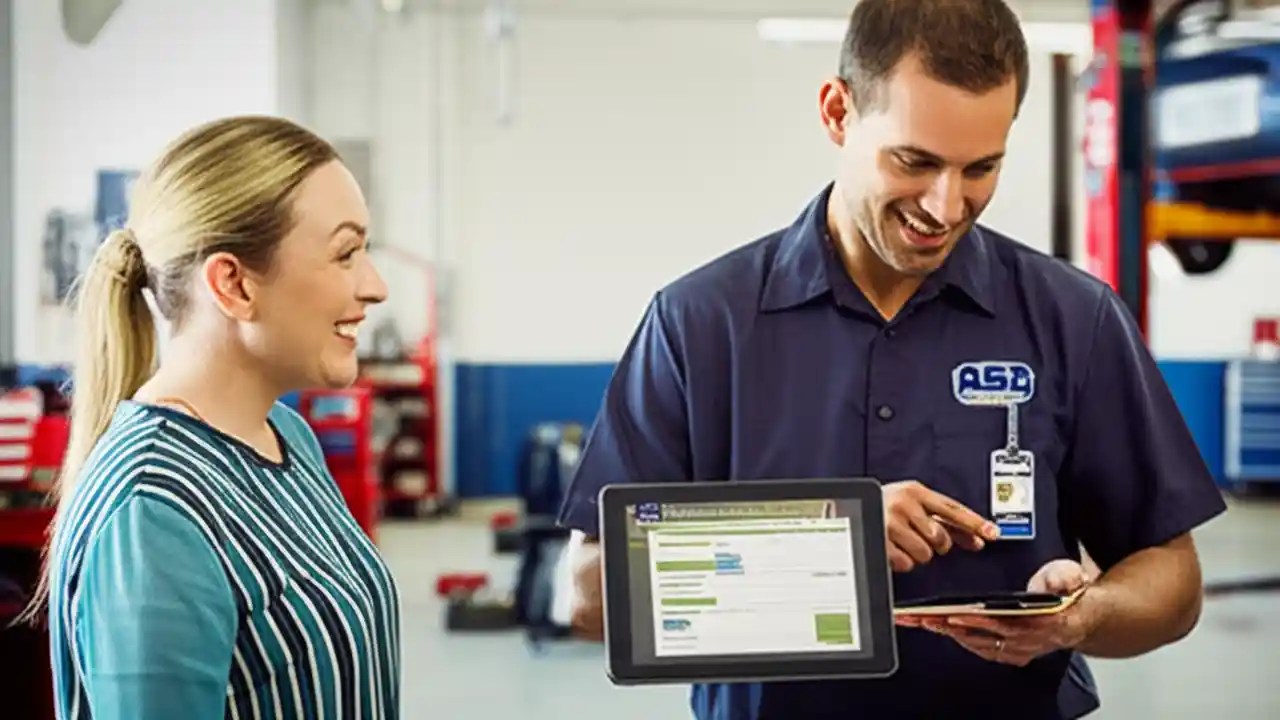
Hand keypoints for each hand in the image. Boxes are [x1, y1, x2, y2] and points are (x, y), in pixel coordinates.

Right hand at [883, 480, 1000, 571]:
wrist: (849, 508)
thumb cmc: (884, 508)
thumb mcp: (913, 506)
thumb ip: (944, 521)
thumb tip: (977, 539)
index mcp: (915, 491)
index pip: (952, 509)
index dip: (975, 523)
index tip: (993, 533)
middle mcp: (903, 504)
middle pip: (941, 538)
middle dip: (936, 544)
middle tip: (920, 537)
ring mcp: (890, 522)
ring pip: (925, 554)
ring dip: (917, 554)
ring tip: (903, 542)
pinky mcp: (880, 541)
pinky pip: (906, 563)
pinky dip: (902, 562)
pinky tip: (893, 549)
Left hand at [917, 559, 1097, 666]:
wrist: (1081, 616)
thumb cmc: (1068, 592)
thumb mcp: (1071, 575)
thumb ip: (1064, 576)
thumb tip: (1057, 582)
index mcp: (1043, 622)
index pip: (1005, 625)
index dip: (977, 621)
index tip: (953, 614)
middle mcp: (1029, 641)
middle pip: (984, 636)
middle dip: (951, 627)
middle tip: (924, 618)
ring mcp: (1019, 649)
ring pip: (979, 645)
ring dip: (950, 634)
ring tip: (923, 621)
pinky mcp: (1011, 652)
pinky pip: (981, 649)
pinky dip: (961, 639)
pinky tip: (942, 628)